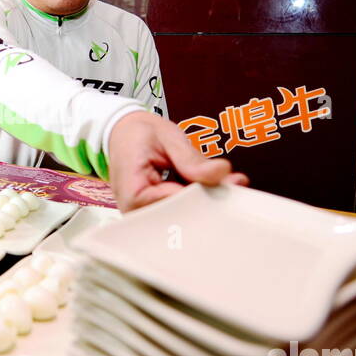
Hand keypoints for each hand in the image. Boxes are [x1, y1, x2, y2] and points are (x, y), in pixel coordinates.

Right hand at [107, 110, 247, 212]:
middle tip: (235, 183)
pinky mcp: (157, 216)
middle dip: (211, 201)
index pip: (176, 206)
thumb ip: (192, 159)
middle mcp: (138, 214)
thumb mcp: (166, 138)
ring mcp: (147, 218)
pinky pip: (183, 214)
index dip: (205, 196)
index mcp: (135, 195)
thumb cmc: (138, 135)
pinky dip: (200, 201)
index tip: (230, 184)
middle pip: (183, 219)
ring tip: (228, 183)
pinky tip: (214, 187)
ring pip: (186, 219)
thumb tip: (221, 172)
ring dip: (208, 202)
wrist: (121, 136)